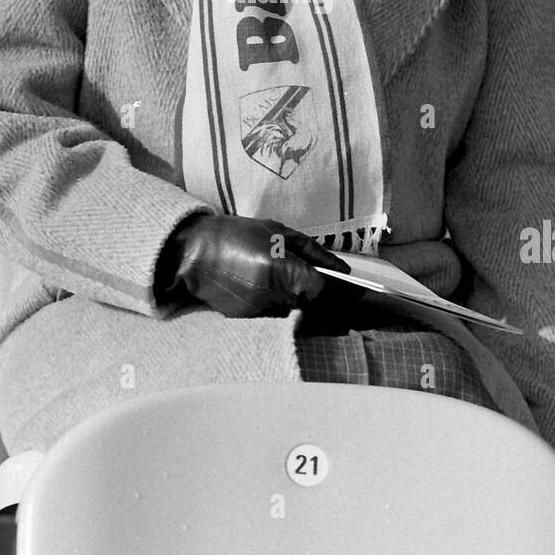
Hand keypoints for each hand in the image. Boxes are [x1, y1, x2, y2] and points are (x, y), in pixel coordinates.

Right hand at [154, 213, 350, 318]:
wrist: (193, 253)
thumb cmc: (237, 235)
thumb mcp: (278, 232)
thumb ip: (313, 252)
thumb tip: (341, 268)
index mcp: (286, 272)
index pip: (328, 292)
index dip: (348, 295)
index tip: (361, 292)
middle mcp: (277, 297)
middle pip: (317, 306)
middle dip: (328, 299)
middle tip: (335, 289)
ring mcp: (262, 313)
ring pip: (298, 313)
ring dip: (304, 303)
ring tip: (293, 283)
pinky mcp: (250, 322)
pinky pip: (277, 316)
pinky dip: (282, 306)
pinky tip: (272, 289)